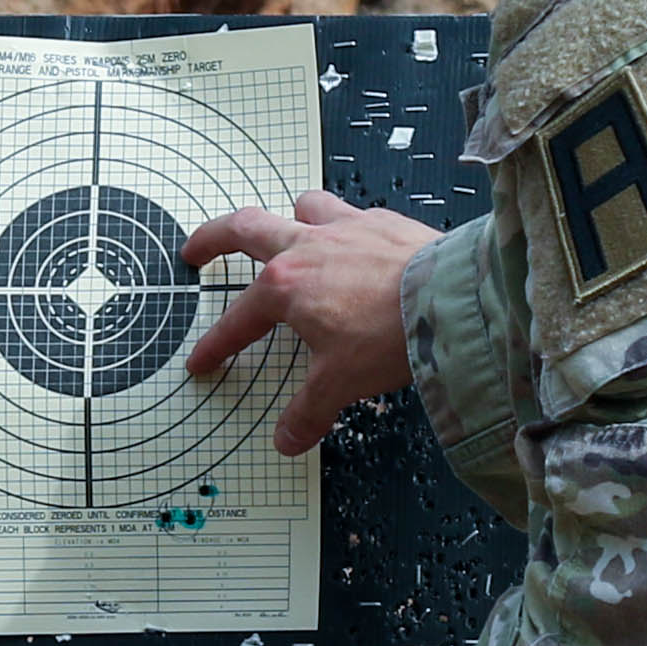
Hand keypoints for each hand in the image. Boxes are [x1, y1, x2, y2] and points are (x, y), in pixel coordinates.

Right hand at [178, 192, 437, 454]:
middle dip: (213, 239)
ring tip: (284, 229)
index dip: (217, 344)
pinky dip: (345, 225)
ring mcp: (346, 228)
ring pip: (301, 207)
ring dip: (286, 218)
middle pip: (244, 228)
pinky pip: (353, 213)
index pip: (238, 320)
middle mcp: (309, 247)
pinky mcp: (384, 222)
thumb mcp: (341, 382)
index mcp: (286, 286)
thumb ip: (309, 411)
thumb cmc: (390, 333)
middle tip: (197, 250)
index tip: (203, 360)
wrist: (448, 300)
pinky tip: (355, 243)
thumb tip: (289, 438)